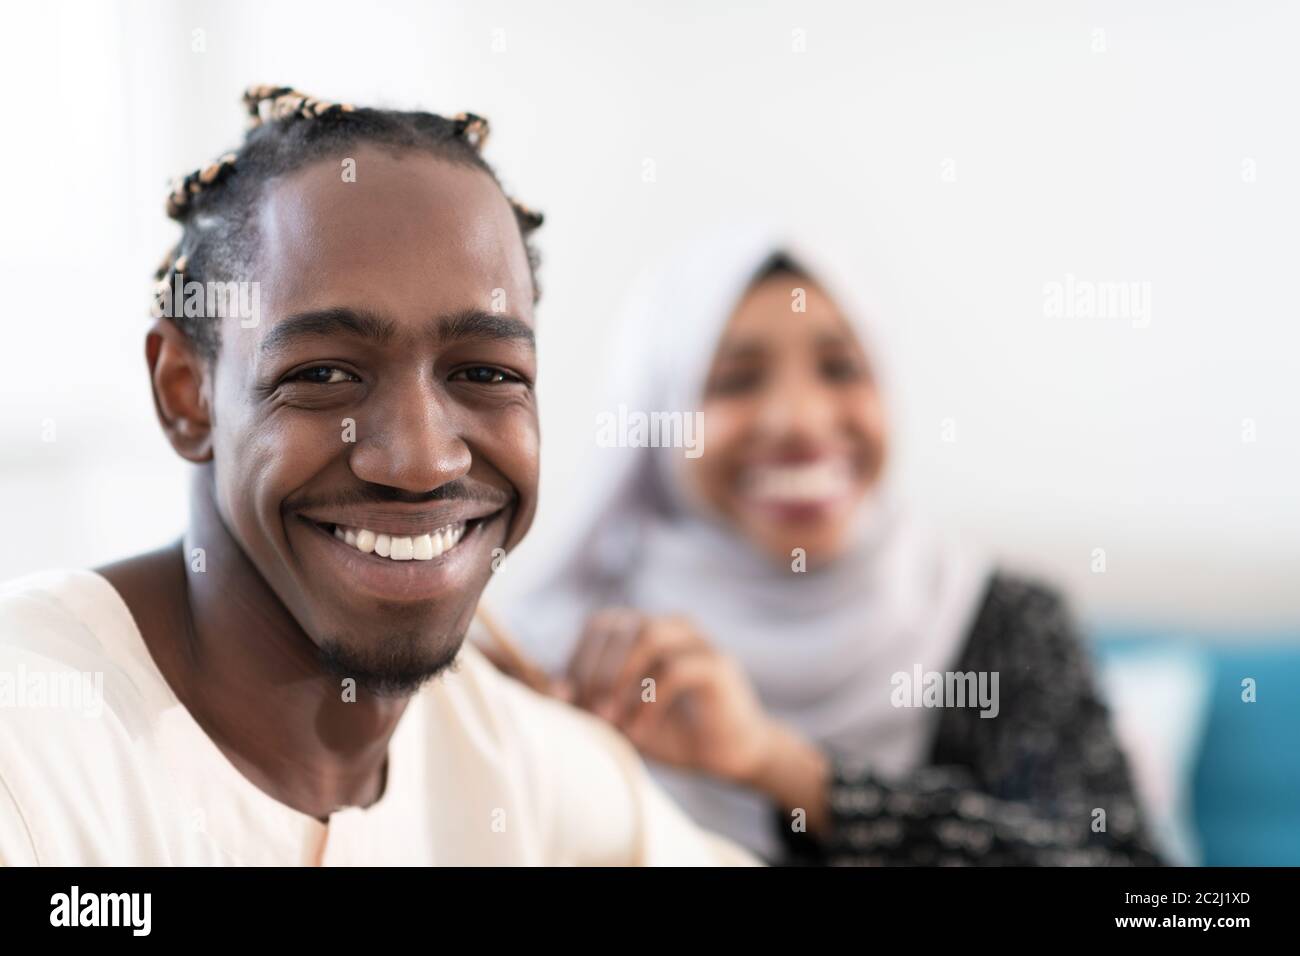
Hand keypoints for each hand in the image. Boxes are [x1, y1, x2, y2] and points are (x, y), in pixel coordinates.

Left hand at [565, 608, 778, 783]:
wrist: (730, 754)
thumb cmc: (671, 733)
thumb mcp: (622, 717)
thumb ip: (589, 701)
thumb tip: (552, 691)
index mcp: (645, 630)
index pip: (600, 625)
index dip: (578, 659)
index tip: (567, 700)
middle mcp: (671, 625)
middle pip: (621, 627)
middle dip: (596, 671)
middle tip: (589, 713)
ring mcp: (697, 641)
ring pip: (648, 636)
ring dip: (621, 678)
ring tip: (610, 719)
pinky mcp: (718, 664)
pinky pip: (676, 670)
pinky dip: (649, 702)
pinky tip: (638, 733)